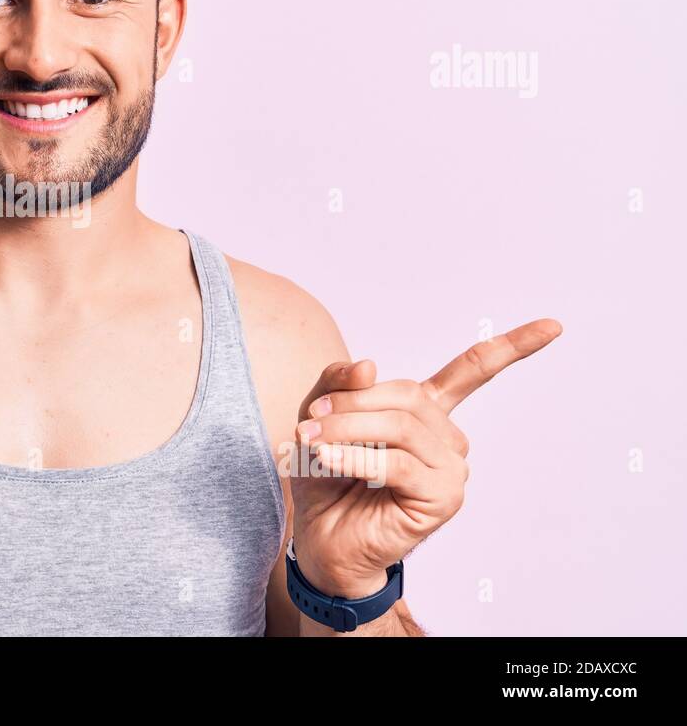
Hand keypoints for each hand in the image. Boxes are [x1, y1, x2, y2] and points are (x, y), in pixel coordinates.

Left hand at [287, 319, 562, 598]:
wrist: (321, 538)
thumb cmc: (324, 477)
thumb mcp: (319, 417)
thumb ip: (337, 383)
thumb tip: (370, 365)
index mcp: (427, 413)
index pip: (473, 372)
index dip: (511, 347)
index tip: (554, 326)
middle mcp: (448, 439)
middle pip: (409, 397)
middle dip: (353, 402)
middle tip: (309, 418)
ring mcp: (451, 470)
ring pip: (402, 428)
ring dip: (348, 429)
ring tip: (311, 440)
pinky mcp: (442, 499)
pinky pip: (397, 464)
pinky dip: (356, 458)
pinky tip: (328, 460)